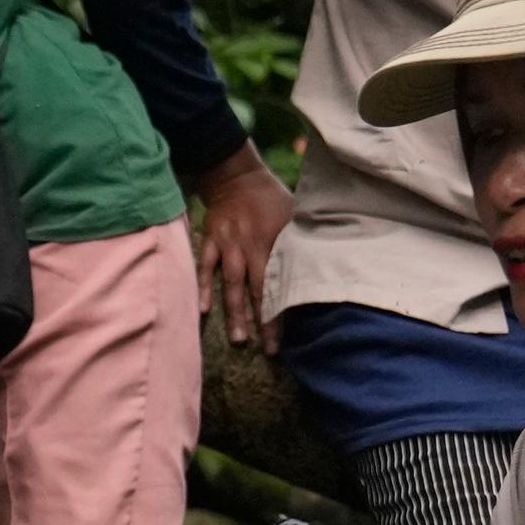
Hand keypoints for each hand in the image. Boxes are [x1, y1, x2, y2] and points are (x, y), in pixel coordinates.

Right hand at [191, 147, 293, 348]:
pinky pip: (205, 267)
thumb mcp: (295, 213)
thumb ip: (302, 240)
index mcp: (275, 239)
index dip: (285, 309)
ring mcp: (228, 243)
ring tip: (238, 339)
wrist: (236, 176)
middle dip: (263, 320)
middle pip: (258, 289)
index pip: (282, 281)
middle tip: (268, 349)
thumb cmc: (271, 198)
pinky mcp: (211, 240)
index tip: (290, 334)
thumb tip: (321, 266)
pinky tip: (203, 310)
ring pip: (232, 283)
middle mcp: (251, 244)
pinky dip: (205, 287)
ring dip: (235, 313)